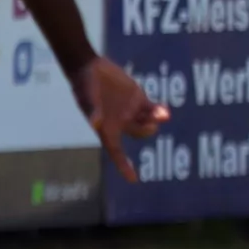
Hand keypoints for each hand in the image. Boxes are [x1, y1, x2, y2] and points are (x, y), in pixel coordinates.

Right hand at [71, 55, 169, 182]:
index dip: (123, 166)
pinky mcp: (137, 98)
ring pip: (149, 122)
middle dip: (148, 130)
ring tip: (162, 114)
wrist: (88, 68)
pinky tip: (164, 111)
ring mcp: (130, 111)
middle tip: (152, 122)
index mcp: (106, 128)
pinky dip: (160, 112)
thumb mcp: (86, 97)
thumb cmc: (83, 85)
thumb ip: (92, 109)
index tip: (133, 180)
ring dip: (156, 120)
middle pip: (140, 134)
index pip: (116, 152)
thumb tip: (95, 122)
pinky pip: (153, 109)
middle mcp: (120, 122)